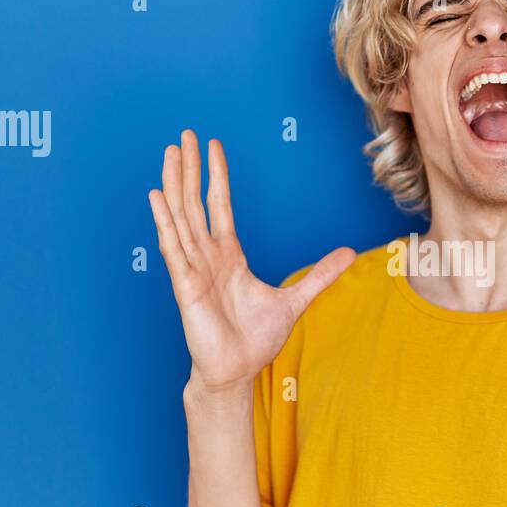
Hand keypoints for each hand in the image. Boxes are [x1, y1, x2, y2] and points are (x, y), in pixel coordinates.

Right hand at [148, 129, 354, 394]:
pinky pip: (174, 248)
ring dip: (175, 184)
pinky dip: (165, 222)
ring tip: (171, 153)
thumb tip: (350, 254)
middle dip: (192, 169)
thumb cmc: (256, 340)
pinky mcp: (186, 286)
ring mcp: (194, 269)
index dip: (216, 176)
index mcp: (229, 257)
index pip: (219, 207)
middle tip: (185, 134)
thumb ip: (321, 275)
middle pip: (196, 202)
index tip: (213, 146)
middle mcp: (208, 257)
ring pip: (181, 218)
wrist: (237, 372)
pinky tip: (157, 197)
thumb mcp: (296, 299)